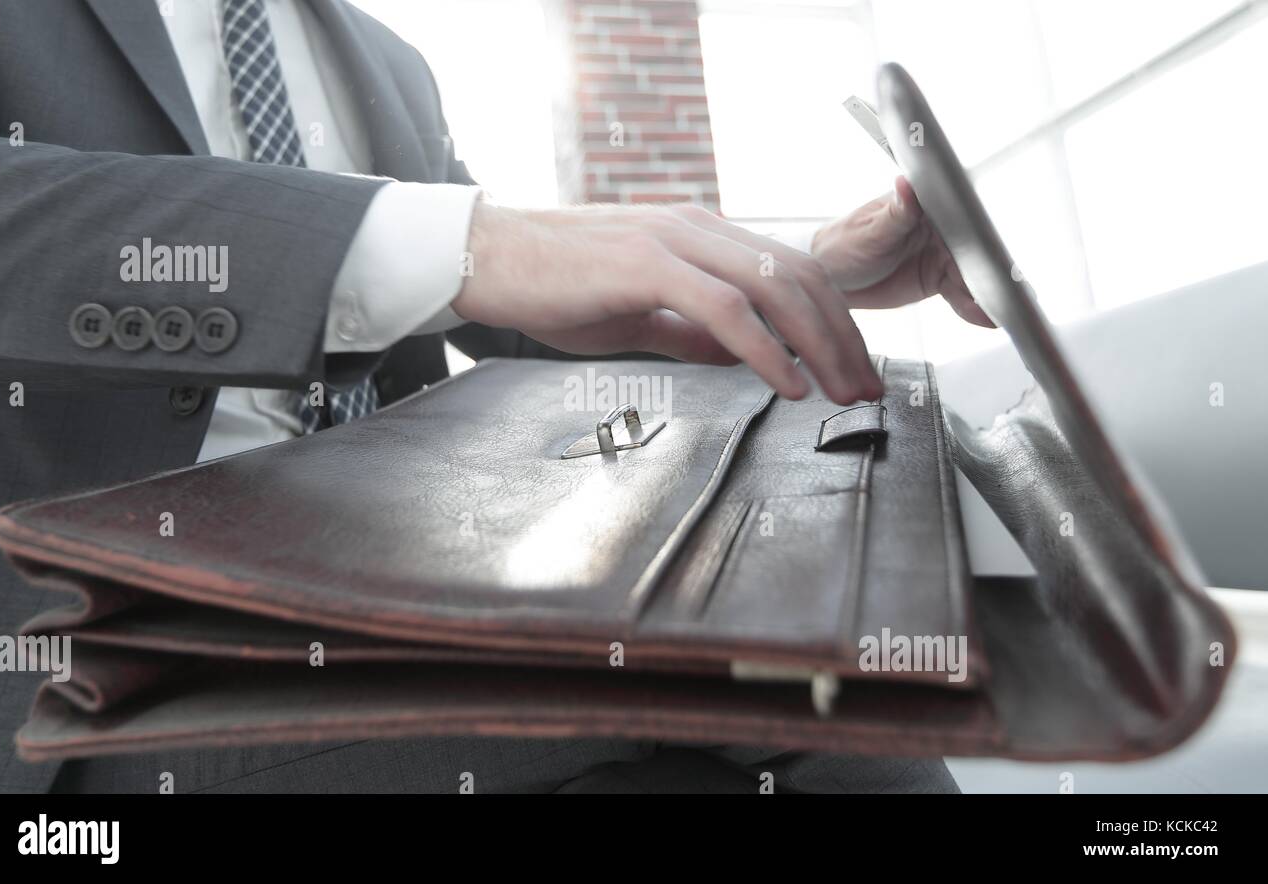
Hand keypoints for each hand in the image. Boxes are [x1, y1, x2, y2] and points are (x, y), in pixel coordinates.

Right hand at [452, 200, 883, 402]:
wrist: (488, 258)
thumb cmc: (553, 285)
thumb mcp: (637, 315)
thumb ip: (691, 331)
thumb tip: (740, 355)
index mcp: (700, 236)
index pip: (790, 270)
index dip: (831, 320)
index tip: (850, 367)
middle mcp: (698, 228)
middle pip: (800, 276)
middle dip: (843, 336)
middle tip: (866, 389)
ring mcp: (675, 241)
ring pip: (775, 288)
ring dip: (819, 345)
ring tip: (841, 392)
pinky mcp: (648, 264)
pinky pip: (726, 308)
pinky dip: (766, 349)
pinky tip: (788, 384)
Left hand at [811, 176, 994, 326]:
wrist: (830, 277)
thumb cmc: (843, 244)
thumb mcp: (870, 230)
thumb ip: (896, 213)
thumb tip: (907, 186)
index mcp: (925, 206)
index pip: (960, 216)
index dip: (978, 233)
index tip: (992, 250)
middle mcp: (939, 228)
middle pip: (974, 247)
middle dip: (993, 267)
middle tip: (1011, 284)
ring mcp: (940, 254)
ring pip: (971, 273)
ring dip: (988, 291)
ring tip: (1003, 307)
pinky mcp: (937, 279)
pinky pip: (960, 293)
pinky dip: (972, 306)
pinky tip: (985, 317)